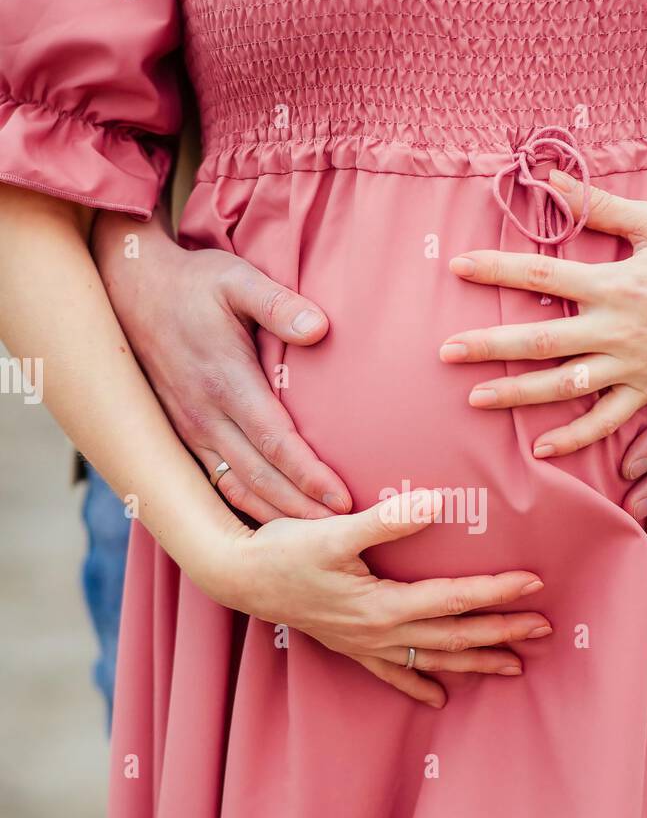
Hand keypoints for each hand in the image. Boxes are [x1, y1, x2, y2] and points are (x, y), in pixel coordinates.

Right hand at [91, 210, 351, 521]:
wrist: (129, 288)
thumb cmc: (194, 284)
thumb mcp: (236, 279)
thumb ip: (278, 303)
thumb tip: (320, 328)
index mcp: (225, 380)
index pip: (275, 441)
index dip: (309, 476)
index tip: (344, 499)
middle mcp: (205, 414)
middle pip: (260, 477)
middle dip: (302, 510)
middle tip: (346, 531)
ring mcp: (190, 429)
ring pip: (236, 487)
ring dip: (276, 517)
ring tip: (317, 538)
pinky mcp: (183, 435)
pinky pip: (215, 483)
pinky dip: (245, 508)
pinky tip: (272, 524)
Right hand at [210, 489, 552, 707]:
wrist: (238, 577)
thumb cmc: (284, 550)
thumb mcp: (334, 530)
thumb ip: (387, 520)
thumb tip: (436, 501)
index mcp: (384, 604)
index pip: (454, 599)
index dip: (496, 592)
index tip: (535, 583)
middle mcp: (380, 632)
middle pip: (455, 636)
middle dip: (502, 633)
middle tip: (546, 629)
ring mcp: (365, 644)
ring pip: (433, 659)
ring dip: (476, 662)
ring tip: (516, 666)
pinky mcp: (350, 647)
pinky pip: (393, 674)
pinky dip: (419, 685)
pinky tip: (440, 698)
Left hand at [442, 179, 646, 456]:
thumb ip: (600, 206)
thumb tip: (552, 177)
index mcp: (613, 282)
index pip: (542, 272)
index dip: (497, 269)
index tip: (457, 267)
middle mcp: (616, 327)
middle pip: (540, 338)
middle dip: (489, 345)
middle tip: (445, 352)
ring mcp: (631, 364)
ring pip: (564, 384)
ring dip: (518, 393)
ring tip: (475, 399)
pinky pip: (607, 421)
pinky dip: (575, 437)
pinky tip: (540, 446)